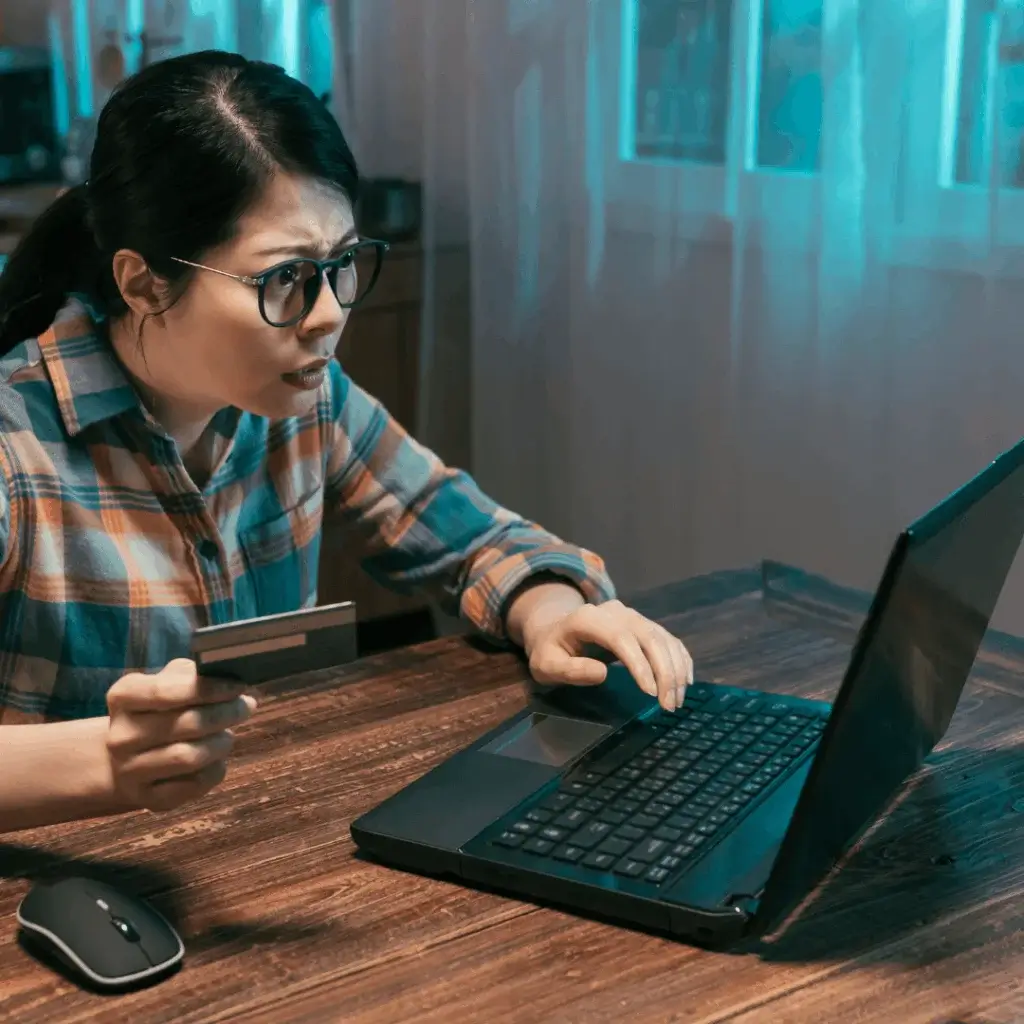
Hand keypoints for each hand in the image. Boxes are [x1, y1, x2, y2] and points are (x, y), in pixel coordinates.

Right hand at [105, 658, 255, 812]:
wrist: (125, 760)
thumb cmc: (158, 710)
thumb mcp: (166, 682)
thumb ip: (190, 675)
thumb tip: (226, 677)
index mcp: (123, 697)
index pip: (166, 691)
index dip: (209, 689)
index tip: (238, 686)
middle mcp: (121, 736)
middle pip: (188, 724)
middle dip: (227, 713)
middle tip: (246, 706)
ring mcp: (131, 771)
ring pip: (192, 756)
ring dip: (222, 742)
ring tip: (228, 734)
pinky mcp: (149, 799)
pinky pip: (196, 783)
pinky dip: (216, 768)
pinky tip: (216, 758)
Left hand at [524, 599, 693, 710]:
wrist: (557, 629)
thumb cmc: (550, 651)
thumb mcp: (546, 665)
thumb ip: (569, 669)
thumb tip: (602, 674)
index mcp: (588, 618)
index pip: (621, 638)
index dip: (639, 664)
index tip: (649, 693)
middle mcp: (616, 611)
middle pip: (649, 637)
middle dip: (664, 672)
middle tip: (668, 705)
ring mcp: (632, 616)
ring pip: (663, 638)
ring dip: (675, 670)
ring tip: (676, 702)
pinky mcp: (643, 625)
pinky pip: (668, 639)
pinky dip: (681, 660)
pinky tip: (685, 682)